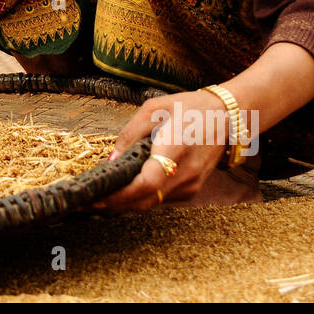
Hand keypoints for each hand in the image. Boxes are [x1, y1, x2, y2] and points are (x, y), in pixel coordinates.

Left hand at [90, 89, 231, 212]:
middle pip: (144, 201)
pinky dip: (138, 199)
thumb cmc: (190, 108)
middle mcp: (185, 173)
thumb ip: (130, 134)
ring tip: (96, 200)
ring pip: (150, 204)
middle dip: (112, 205)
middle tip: (85, 203)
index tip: (94, 197)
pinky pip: (159, 199)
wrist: (229, 117)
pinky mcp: (191, 189)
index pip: (147, 183)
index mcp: (175, 148)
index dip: (119, 195)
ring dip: (123, 205)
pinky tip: (121, 193)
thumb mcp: (155, 108)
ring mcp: (190, 185)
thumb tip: (111, 161)